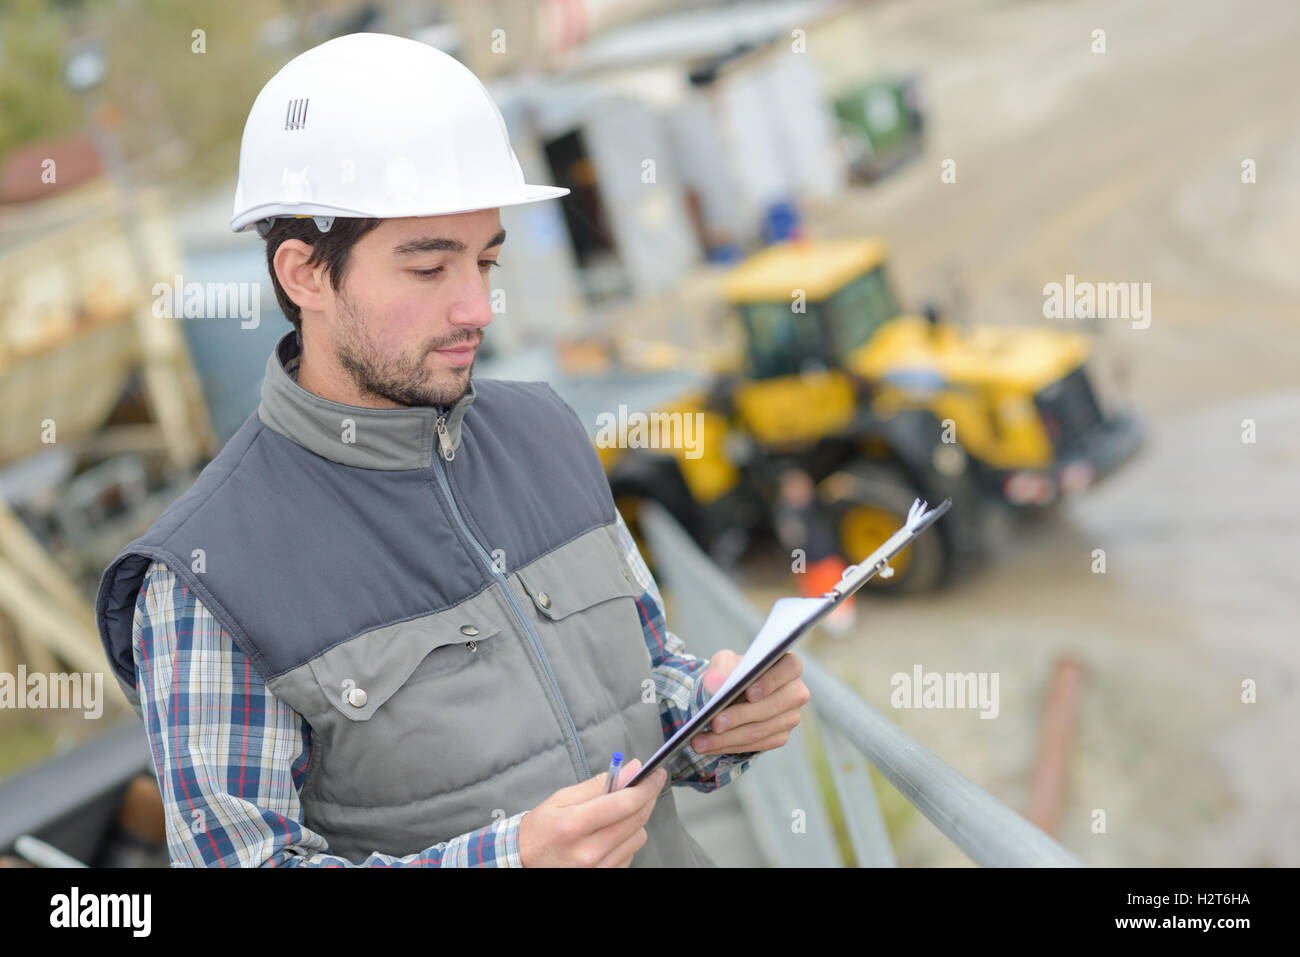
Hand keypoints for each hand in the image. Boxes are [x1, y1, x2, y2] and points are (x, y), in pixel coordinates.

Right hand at [518, 759, 667, 866]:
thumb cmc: (540, 829)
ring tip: (615, 816)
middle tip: (645, 785)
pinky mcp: (604, 878)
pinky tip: (609, 836)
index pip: (624, 803)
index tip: (656, 774)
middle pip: (636, 821)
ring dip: (634, 822)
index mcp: (574, 825)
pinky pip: (630, 855)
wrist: (523, 863)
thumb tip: (632, 769)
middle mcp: (589, 852)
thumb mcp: (561, 799)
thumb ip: (598, 784)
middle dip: (646, 799)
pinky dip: (626, 841)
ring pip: (638, 838)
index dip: (646, 786)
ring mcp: (598, 870)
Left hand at [690, 651, 810, 755]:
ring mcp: (791, 717)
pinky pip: (755, 745)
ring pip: (760, 731)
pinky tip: (708, 746)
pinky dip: (729, 746)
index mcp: (789, 665)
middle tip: (714, 723)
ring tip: (700, 741)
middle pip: (770, 707)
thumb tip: (714, 683)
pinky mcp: (781, 736)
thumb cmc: (734, 672)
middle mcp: (796, 692)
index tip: (749, 693)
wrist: (737, 692)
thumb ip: (720, 668)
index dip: (771, 681)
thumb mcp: (725, 662)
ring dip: (727, 738)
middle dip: (739, 717)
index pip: (790, 668)